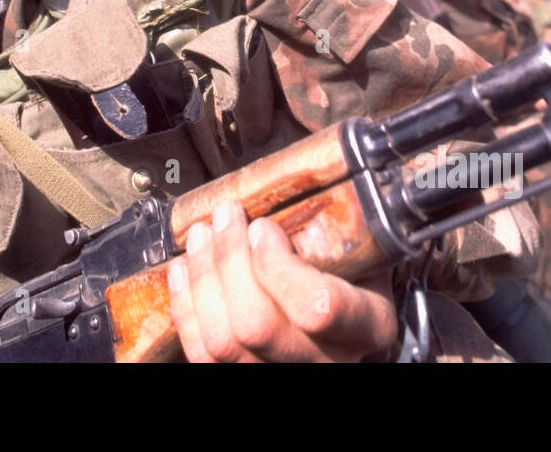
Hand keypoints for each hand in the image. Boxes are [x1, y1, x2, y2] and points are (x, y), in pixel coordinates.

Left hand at [166, 201, 397, 361]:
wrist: (345, 331)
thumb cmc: (357, 280)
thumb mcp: (367, 254)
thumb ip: (337, 228)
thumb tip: (294, 173)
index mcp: (366, 325)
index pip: (317, 308)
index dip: (277, 266)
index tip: (262, 226)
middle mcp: (325, 361)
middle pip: (257, 325)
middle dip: (229, 261)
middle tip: (224, 216)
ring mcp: (280, 373)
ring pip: (224, 341)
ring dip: (203, 278)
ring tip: (200, 234)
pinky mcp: (238, 376)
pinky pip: (202, 354)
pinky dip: (186, 307)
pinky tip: (183, 270)